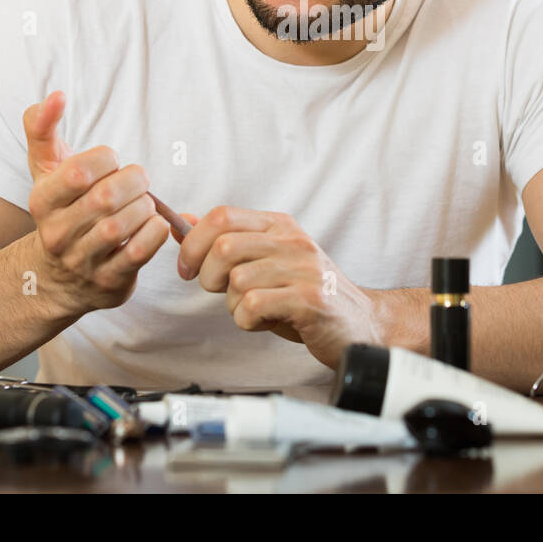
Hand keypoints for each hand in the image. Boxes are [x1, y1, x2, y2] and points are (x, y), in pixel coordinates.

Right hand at [22, 91, 171, 313]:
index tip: (112, 162)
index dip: (106, 159)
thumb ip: (42, 127)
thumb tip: (56, 95)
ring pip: (121, 227)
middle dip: (133, 181)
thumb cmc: (60, 209)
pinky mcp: (109, 282)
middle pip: (105, 198)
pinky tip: (153, 223)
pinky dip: (154, 233)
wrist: (57, 278)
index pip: (79, 172)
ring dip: (144, 207)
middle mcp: (57, 233)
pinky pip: (138, 254)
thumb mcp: (45, 169)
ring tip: (144, 202)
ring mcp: (82, 261)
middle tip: (139, 180)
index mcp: (42, 201)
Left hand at [176, 206, 387, 369]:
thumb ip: (226, 242)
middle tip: (220, 292)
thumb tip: (181, 221)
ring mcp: (304, 269)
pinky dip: (248, 322)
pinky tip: (267, 321)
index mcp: (280, 226)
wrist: (361, 325)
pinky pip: (253, 306)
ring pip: (237, 280)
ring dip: (233, 305)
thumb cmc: (306, 296)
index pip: (222, 216)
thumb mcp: (267, 262)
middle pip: (223, 246)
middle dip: (208, 276)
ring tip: (255, 310)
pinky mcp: (310, 299)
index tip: (188, 268)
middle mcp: (292, 241)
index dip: (193, 243)